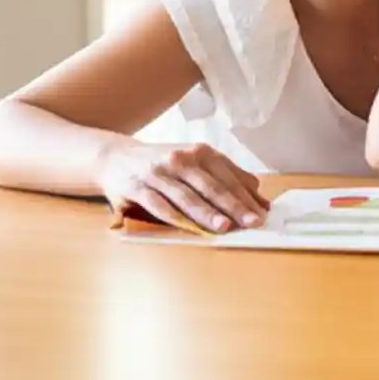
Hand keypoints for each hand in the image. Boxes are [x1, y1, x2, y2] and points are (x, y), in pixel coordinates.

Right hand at [98, 141, 269, 232]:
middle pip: (212, 186)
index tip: (263, 213)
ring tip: (224, 226)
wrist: (116, 157)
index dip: (246, 196)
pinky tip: (188, 227)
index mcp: (200, 152)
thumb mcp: (196, 162)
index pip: (228, 176)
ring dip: (207, 212)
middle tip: (252, 221)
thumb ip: (226, 177)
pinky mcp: (138, 187)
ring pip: (187, 196)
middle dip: (234, 205)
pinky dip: (174, 217)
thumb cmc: (164, 165)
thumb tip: (258, 196)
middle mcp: (181, 159)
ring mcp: (159, 173)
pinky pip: (159, 204)